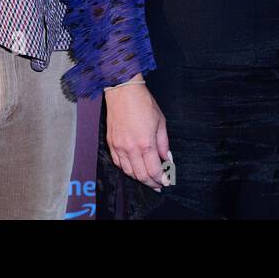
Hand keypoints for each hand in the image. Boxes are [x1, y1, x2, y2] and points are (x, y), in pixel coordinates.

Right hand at [104, 76, 170, 191]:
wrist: (123, 92)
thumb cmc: (143, 103)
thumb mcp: (160, 122)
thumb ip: (164, 144)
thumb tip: (167, 158)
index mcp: (146, 143)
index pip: (154, 170)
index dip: (160, 180)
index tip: (165, 182)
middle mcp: (131, 148)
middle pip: (140, 175)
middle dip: (151, 183)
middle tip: (158, 185)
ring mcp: (119, 147)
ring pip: (128, 172)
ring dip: (139, 178)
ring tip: (147, 178)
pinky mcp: (111, 143)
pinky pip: (118, 163)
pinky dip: (126, 169)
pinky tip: (134, 168)